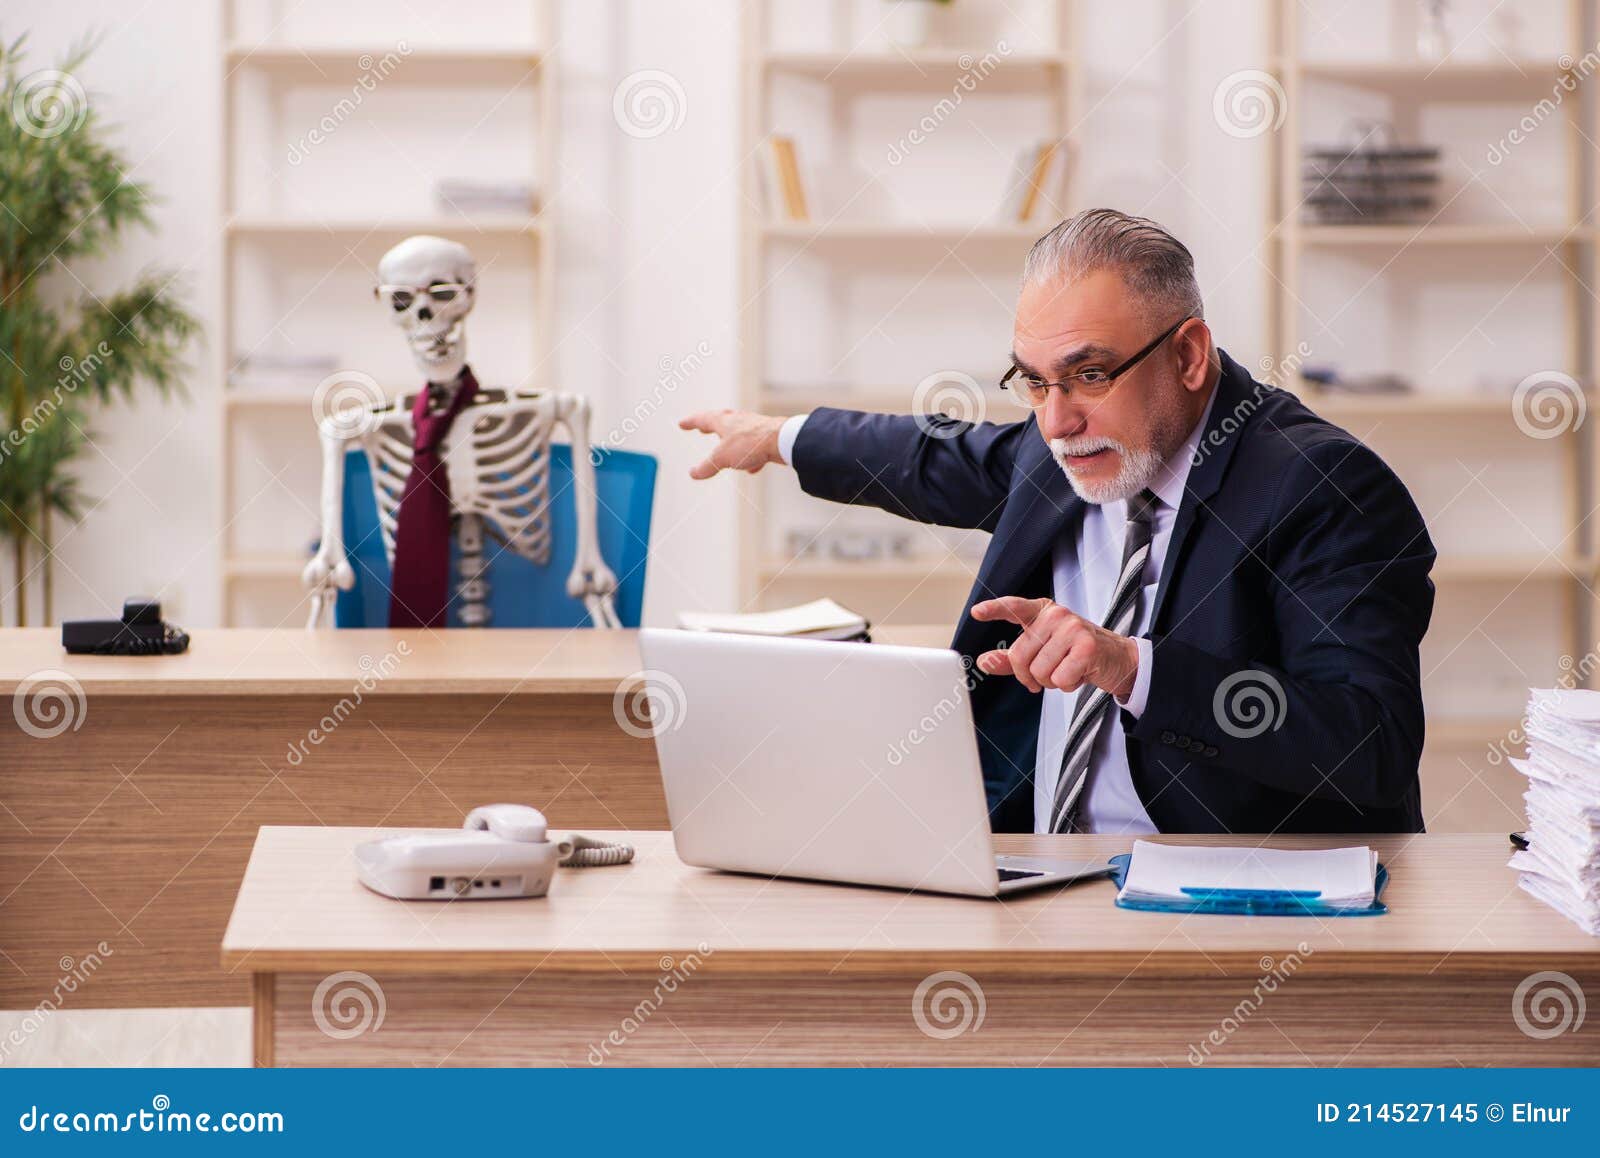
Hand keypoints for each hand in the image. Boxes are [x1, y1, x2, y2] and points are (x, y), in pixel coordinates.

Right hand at [678, 410, 788, 478]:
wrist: (782, 440)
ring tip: (726, 449)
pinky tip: (752, 468)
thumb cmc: (750, 443)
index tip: (682, 424)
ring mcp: (753, 427)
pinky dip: (750, 458)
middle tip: (703, 429)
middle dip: (710, 426)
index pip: (702, 419)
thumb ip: (707, 466)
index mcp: (723, 421)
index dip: (691, 422)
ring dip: (730, 440)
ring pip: (738, 433)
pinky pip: (754, 448)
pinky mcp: (766, 438)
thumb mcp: (722, 458)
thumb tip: (693, 473)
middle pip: (720, 421)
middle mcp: (738, 420)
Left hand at [970, 596, 1138, 699]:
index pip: (1014, 608)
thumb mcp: (1042, 652)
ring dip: (1052, 681)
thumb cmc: (1075, 654)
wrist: (1117, 660)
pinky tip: (1080, 673)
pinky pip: (1059, 679)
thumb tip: (984, 661)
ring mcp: (1072, 628)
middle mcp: (1056, 615)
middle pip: (1019, 657)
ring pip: (1039, 671)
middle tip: (1050, 672)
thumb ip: (1011, 658)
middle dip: (1030, 676)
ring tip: (1068, 669)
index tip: (976, 612)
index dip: (994, 610)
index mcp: (1042, 612)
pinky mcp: (1086, 646)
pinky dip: (1068, 685)